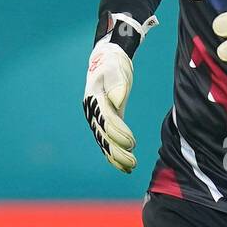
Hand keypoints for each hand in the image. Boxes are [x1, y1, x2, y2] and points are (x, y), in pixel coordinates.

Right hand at [83, 40, 135, 171]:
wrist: (108, 60)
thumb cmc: (113, 64)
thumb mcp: (116, 70)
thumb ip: (117, 85)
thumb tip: (118, 101)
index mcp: (94, 100)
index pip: (106, 121)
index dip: (118, 134)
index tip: (132, 143)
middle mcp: (93, 112)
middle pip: (104, 136)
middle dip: (117, 151)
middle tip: (133, 163)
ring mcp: (98, 118)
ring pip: (105, 142)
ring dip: (117, 156)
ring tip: (131, 167)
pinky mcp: (106, 121)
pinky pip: (108, 140)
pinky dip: (115, 154)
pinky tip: (125, 165)